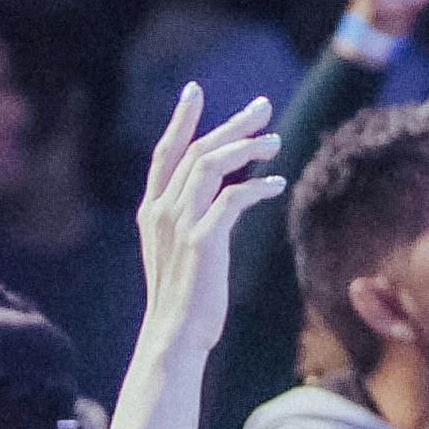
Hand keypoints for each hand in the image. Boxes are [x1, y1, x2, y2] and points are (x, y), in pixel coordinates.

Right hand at [135, 88, 284, 357]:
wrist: (174, 337)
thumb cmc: (182, 299)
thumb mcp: (178, 252)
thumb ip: (189, 218)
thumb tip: (220, 192)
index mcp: (151, 211)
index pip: (165, 154)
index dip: (180, 121)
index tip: (194, 92)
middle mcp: (161, 212)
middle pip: (197, 151)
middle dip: (231, 125)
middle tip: (262, 108)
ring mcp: (180, 225)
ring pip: (212, 165)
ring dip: (247, 149)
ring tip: (275, 144)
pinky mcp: (203, 241)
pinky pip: (232, 197)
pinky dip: (257, 186)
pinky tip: (276, 184)